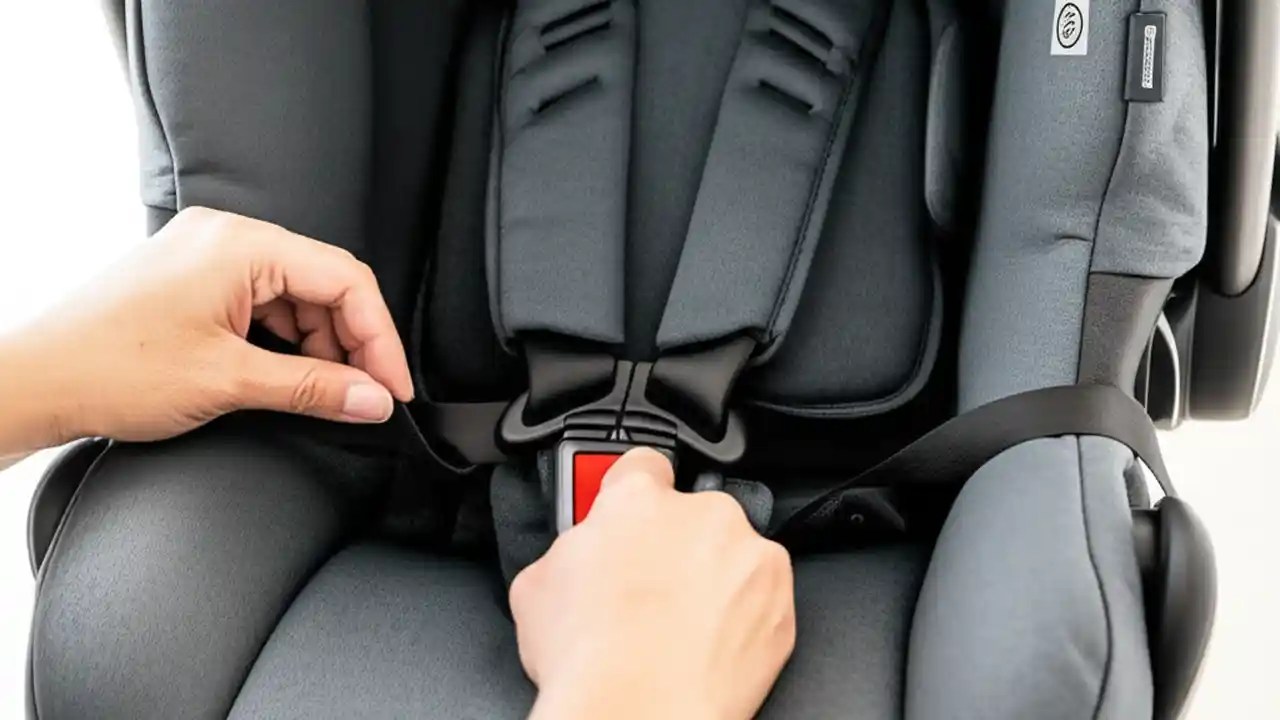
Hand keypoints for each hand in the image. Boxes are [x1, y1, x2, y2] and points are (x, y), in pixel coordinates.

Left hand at [0, 207, 412, 455]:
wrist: (33, 381)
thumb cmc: (109, 369)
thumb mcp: (228, 380)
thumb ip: (313, 388)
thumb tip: (372, 399)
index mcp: (241, 244)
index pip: (344, 279)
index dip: (380, 337)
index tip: (393, 386)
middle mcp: (228, 238)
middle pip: (325, 285)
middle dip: (352, 344)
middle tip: (367, 397)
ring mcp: (210, 256)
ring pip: (297, 297)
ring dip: (320, 347)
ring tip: (326, 394)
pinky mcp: (196, 280)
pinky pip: (265, 303)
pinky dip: (287, 342)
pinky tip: (291, 376)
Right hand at [510, 449, 795, 719]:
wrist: (638, 714)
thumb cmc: (589, 660)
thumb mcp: (536, 585)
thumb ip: (568, 550)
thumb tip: (574, 558)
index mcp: (638, 499)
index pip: (642, 465)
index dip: (632, 490)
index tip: (631, 513)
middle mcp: (702, 515)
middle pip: (692, 513)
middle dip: (674, 544)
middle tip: (648, 591)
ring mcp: (749, 556)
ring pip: (732, 553)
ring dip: (713, 578)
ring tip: (678, 628)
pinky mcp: (781, 603)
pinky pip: (762, 596)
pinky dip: (744, 616)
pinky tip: (706, 646)